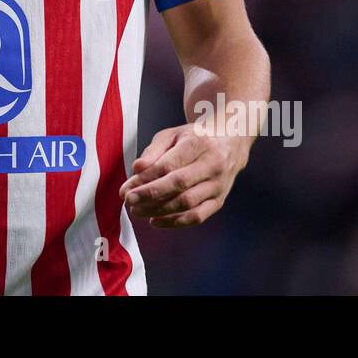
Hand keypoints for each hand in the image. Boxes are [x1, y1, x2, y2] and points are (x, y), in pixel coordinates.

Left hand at [119, 123, 250, 227]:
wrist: (231, 142)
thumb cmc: (194, 138)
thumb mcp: (173, 134)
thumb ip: (154, 150)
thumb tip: (137, 169)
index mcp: (198, 143)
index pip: (168, 165)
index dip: (145, 179)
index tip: (126, 189)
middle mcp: (212, 164)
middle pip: (179, 185)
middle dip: (150, 196)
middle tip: (129, 202)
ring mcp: (218, 184)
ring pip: (187, 203)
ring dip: (159, 210)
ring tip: (137, 211)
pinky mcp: (219, 200)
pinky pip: (197, 216)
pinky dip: (175, 222)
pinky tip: (155, 220)